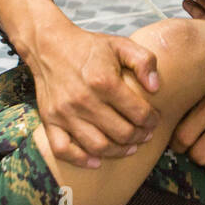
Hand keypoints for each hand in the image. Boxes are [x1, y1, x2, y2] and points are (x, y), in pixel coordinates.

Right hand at [28, 25, 160, 168]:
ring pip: (98, 146)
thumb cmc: (89, 47)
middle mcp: (84, 100)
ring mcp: (65, 113)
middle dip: (140, 137)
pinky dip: (81, 160)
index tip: (154, 120)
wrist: (49, 46)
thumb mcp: (121, 44)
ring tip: (129, 147)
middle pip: (122, 133)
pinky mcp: (50, 120)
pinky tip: (96, 161)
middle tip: (145, 134)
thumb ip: (144, 61)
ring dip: (118, 152)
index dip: (152, 120)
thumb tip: (155, 87)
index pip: (138, 113)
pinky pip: (63, 150)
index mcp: (104, 81)